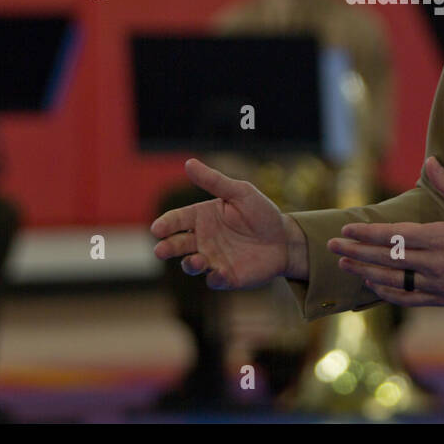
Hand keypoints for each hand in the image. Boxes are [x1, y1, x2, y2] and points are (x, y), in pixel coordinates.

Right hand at [150, 158, 299, 289]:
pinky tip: (219, 272)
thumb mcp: (240, 192)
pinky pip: (214, 280)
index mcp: (203, 217)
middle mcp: (203, 239)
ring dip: (190, 264)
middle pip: (177, 244)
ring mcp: (213, 259)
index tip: (158, 228)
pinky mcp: (227, 277)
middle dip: (167, 247)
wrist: (285, 239)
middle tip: (160, 250)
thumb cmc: (261, 213)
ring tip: (196, 260)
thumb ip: (214, 181)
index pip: (178, 219)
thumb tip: (189, 163)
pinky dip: (213, 278)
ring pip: (192, 264)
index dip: (166, 224)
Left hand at [329, 156, 443, 305]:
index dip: (368, 233)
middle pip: (387, 258)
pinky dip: (387, 293)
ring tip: (344, 265)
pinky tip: (372, 285)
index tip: (346, 230)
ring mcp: (437, 283)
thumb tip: (429, 161)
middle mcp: (435, 262)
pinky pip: (408, 298)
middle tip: (332, 247)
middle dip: (356, 252)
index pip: (395, 235)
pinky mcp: (442, 299)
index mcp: (440, 237)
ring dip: (365, 272)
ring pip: (393, 280)